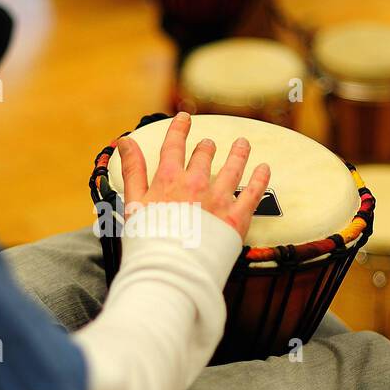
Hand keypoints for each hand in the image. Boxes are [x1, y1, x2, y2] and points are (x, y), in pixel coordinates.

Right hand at [117, 113, 270, 238]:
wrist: (171, 270)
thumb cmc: (148, 242)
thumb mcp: (132, 203)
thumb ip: (132, 170)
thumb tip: (124, 140)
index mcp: (169, 180)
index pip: (174, 146)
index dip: (179, 129)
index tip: (184, 119)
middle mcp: (196, 184)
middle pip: (204, 157)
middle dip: (207, 147)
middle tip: (209, 144)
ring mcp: (218, 199)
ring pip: (232, 168)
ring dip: (238, 153)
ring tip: (243, 144)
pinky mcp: (236, 217)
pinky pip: (253, 192)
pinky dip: (260, 178)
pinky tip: (264, 169)